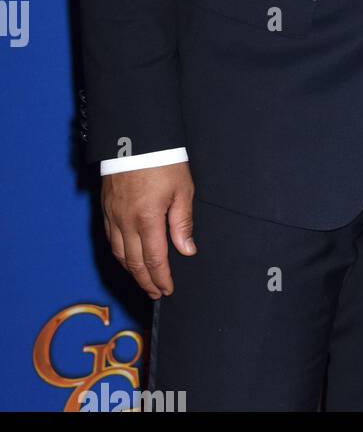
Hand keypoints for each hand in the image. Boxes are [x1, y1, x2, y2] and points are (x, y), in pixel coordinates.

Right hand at [101, 163, 196, 298]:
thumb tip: (187, 250)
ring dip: (132, 271)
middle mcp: (126, 222)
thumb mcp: (182, 189)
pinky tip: (127, 257)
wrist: (135, 138)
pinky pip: (110, 239)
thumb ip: (182, 222)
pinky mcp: (106, 208)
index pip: (154, 260)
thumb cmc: (163, 160)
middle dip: (146, 281)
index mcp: (148, 219)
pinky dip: (120, 254)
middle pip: (134, 262)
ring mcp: (113, 216)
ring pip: (119, 253)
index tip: (167, 290)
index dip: (161, 278)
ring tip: (144, 280)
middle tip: (156, 293)